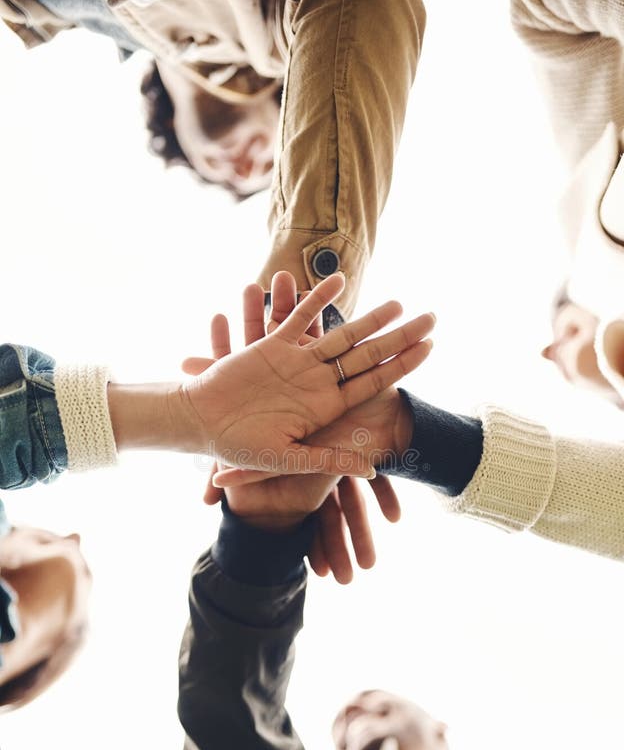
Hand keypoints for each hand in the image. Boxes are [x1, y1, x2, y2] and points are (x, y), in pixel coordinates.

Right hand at [185, 276, 403, 582]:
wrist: (201, 424)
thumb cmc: (241, 447)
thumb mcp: (288, 459)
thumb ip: (329, 459)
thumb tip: (373, 469)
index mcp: (326, 408)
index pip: (373, 381)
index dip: (402, 363)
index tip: (430, 346)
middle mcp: (318, 383)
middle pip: (367, 354)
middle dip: (400, 336)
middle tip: (432, 317)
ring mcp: (297, 362)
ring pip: (339, 334)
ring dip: (369, 318)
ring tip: (398, 302)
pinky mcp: (273, 345)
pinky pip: (299, 318)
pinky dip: (317, 299)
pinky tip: (339, 280)